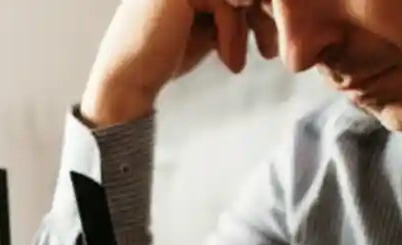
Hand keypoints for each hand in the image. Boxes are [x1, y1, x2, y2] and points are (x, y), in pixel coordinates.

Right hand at [80, 0, 279, 126]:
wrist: (127, 80)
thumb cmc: (164, 58)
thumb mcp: (208, 27)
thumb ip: (232, 10)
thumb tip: (274, 6)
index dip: (260, 9)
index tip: (267, 41)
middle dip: (263, 16)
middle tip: (269, 49)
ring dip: (249, 29)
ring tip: (244, 61)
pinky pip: (225, 5)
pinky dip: (233, 35)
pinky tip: (230, 62)